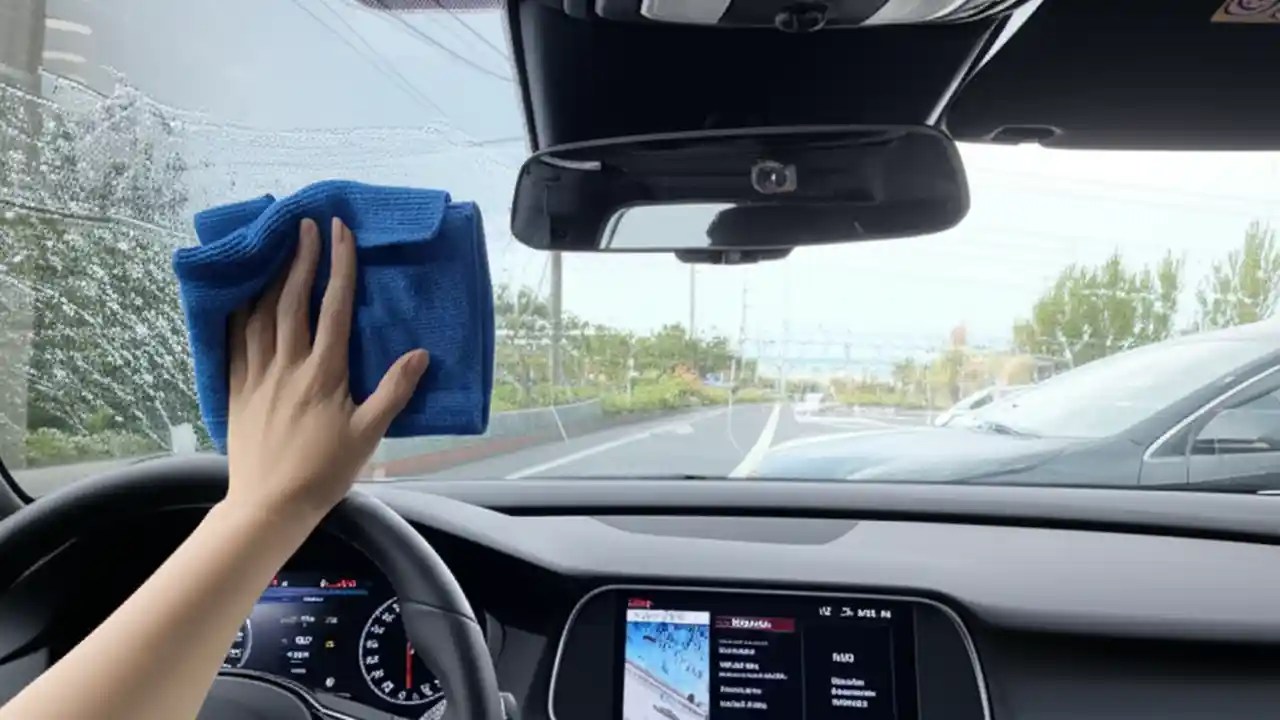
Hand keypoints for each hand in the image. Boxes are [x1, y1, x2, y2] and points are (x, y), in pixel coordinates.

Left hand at [225, 217, 427, 518]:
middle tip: (305, 226)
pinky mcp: (236, 390)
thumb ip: (394, 392)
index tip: (339, 231)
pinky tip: (241, 297)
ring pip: (259, 314)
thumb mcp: (370, 436)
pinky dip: (238, 311)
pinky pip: (233, 340)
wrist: (269, 505)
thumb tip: (421, 354)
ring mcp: (257, 376)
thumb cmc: (324, 472)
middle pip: (291, 299)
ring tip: (277, 252)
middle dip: (300, 258)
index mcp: (324, 373)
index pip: (334, 307)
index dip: (338, 265)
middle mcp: (288, 366)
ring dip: (270, 278)